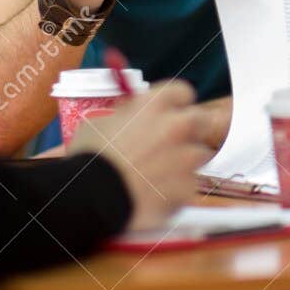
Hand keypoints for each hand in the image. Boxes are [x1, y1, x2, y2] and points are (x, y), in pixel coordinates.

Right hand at [70, 81, 226, 230]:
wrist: (92, 197)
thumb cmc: (89, 157)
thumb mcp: (100, 122)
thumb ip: (125, 116)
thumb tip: (131, 117)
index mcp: (156, 104)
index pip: (182, 92)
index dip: (174, 104)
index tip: (168, 113)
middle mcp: (178, 125)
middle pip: (200, 120)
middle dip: (189, 130)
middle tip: (170, 143)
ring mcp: (187, 157)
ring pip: (199, 154)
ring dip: (184, 161)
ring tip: (158, 174)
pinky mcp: (188, 186)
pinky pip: (188, 185)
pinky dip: (176, 190)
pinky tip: (155, 195)